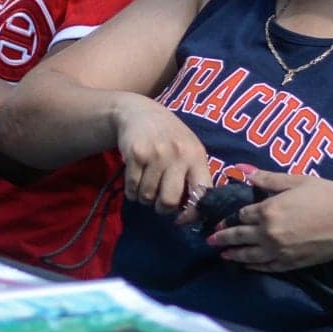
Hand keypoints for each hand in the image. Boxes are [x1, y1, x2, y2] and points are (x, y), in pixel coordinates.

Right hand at [113, 96, 211, 219]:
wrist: (139, 112)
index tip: (183, 219)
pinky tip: (135, 181)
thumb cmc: (169, 136)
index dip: (193, 212)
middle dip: (163, 208)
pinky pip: (132, 187)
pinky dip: (131, 192)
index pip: (201, 192)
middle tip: (159, 204)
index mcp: (196, 156)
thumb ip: (193, 176)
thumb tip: (191, 212)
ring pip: (148, 196)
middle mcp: (178, 155)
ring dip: (144, 198)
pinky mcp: (135, 155)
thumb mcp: (188, 150)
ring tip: (146, 187)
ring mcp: (156, 154)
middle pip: (170, 200)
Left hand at [206, 171, 332, 271]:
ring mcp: (280, 251)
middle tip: (210, 241)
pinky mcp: (293, 263)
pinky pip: (268, 267)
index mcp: (268, 210)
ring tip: (223, 255)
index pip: (241, 215)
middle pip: (240, 237)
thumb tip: (246, 174)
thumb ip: (269, 178)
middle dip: (223, 238)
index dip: (230, 217)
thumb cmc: (328, 195)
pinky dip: (255, 267)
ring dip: (234, 255)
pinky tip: (248, 266)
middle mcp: (269, 233)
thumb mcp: (297, 180)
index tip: (220, 221)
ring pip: (250, 255)